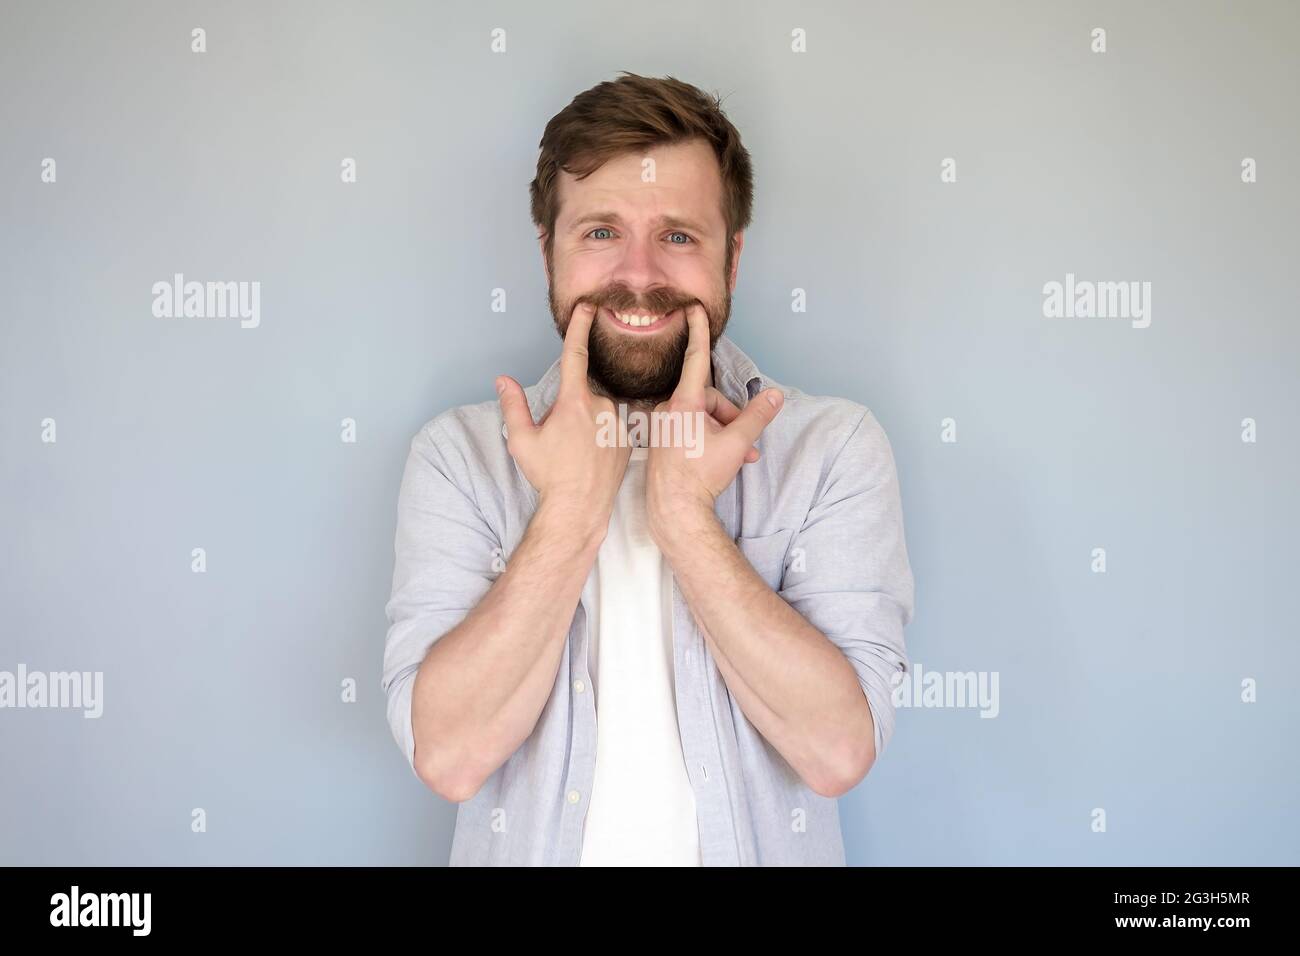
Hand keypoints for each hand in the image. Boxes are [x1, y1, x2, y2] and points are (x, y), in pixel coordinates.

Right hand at [496, 302, 631, 537]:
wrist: (580, 507)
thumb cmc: (549, 475)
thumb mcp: (521, 440)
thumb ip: (513, 406)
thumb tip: (503, 380)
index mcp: (573, 402)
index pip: (576, 354)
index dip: (580, 327)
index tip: (588, 306)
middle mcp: (601, 406)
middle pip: (583, 393)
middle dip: (571, 410)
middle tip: (564, 442)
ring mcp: (620, 422)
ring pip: (601, 410)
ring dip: (589, 423)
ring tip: (580, 453)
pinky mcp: (631, 438)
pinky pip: (615, 426)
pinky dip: (604, 435)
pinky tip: (595, 457)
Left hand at [644, 304, 783, 542]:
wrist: (673, 511)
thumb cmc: (700, 477)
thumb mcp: (737, 444)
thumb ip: (756, 417)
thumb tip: (774, 396)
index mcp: (685, 403)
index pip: (696, 358)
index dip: (698, 332)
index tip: (693, 308)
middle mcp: (670, 409)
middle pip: (708, 398)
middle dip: (730, 417)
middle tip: (745, 443)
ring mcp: (664, 426)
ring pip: (701, 417)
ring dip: (723, 432)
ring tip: (738, 457)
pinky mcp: (662, 441)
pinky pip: (690, 430)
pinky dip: (708, 440)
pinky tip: (720, 460)